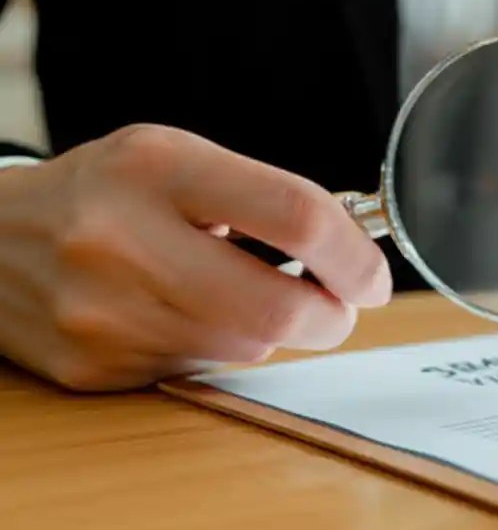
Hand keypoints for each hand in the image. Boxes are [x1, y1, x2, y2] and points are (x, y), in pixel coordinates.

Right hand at [0, 124, 390, 390]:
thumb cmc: (107, 192)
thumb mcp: (178, 159)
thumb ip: (266, 196)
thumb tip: (354, 253)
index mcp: (158, 167)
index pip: (295, 216)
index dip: (354, 257)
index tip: (373, 276)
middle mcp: (123, 240)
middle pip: (280, 310)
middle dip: (331, 316)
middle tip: (336, 305)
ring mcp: (103, 313)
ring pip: (246, 347)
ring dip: (270, 330)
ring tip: (236, 291)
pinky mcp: (93, 368)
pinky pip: (199, 371)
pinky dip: (215, 347)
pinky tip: (180, 314)